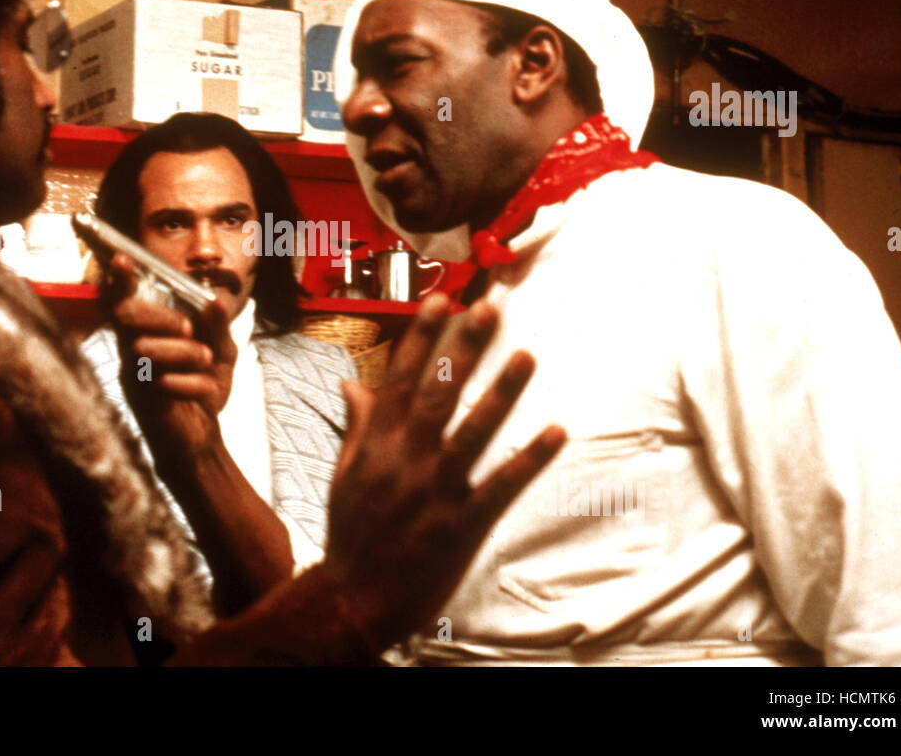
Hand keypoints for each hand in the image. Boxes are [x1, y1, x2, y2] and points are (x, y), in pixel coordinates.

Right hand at [108, 254, 238, 469]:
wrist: (201, 441)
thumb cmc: (201, 392)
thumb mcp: (221, 354)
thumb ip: (217, 328)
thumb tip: (214, 301)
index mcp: (148, 335)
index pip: (126, 302)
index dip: (120, 281)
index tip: (122, 259)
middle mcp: (133, 352)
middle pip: (124, 317)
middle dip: (157, 316)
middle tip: (186, 327)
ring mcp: (135, 377)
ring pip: (143, 349)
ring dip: (183, 352)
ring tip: (207, 363)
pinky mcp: (143, 403)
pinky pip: (161, 383)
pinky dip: (192, 385)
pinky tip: (205, 394)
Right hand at [321, 292, 565, 649]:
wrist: (353, 601)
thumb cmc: (352, 534)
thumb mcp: (345, 474)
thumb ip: (359, 425)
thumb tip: (352, 382)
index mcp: (376, 446)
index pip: (399, 380)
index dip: (421, 338)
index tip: (440, 300)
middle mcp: (404, 462)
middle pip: (437, 396)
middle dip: (463, 349)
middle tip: (490, 309)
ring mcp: (433, 493)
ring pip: (470, 435)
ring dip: (501, 394)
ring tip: (527, 356)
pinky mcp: (460, 526)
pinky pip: (499, 487)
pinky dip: (528, 460)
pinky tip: (555, 432)